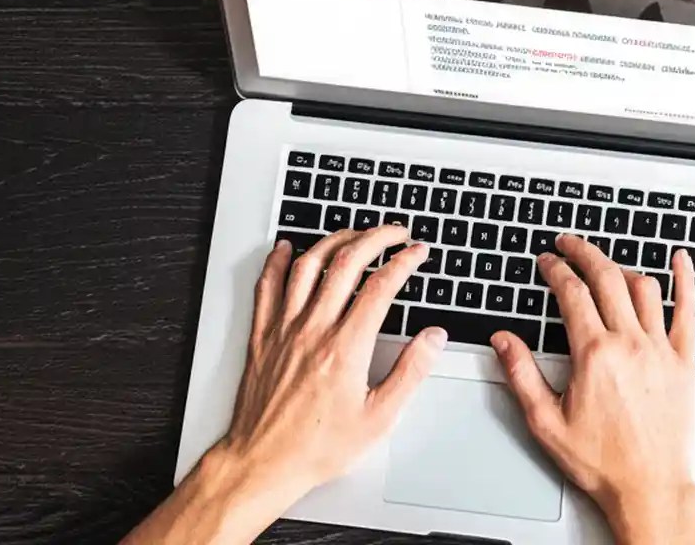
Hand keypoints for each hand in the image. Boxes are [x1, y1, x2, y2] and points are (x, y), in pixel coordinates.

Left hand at [122, 225, 445, 544]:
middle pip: (346, 263)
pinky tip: (288, 248)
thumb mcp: (379, 418)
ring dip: (334, 240)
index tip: (417, 252)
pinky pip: (267, 286)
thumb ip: (410, 372)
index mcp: (346, 348)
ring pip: (308, 266)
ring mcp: (284, 329)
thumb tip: (432, 339)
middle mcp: (313, 330)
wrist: (264, 462)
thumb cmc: (317, 447)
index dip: (404, 261)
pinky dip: (278, 261)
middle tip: (394, 232)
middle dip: (375, 238)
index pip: (381, 287)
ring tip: (354, 233)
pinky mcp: (262, 336)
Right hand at [490, 234, 694, 544]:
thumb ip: (521, 374)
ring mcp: (660, 350)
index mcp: (594, 354)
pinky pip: (687, 311)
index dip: (556, 270)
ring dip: (621, 268)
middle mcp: (629, 344)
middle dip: (584, 253)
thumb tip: (504, 341)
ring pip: (643, 288)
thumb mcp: (546, 421)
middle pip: (606, 278)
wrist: (648, 485)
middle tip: (570, 244)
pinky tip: (680, 261)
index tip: (548, 261)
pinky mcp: (683, 361)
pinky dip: (684, 281)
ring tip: (606, 264)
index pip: (572, 293)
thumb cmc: (602, 460)